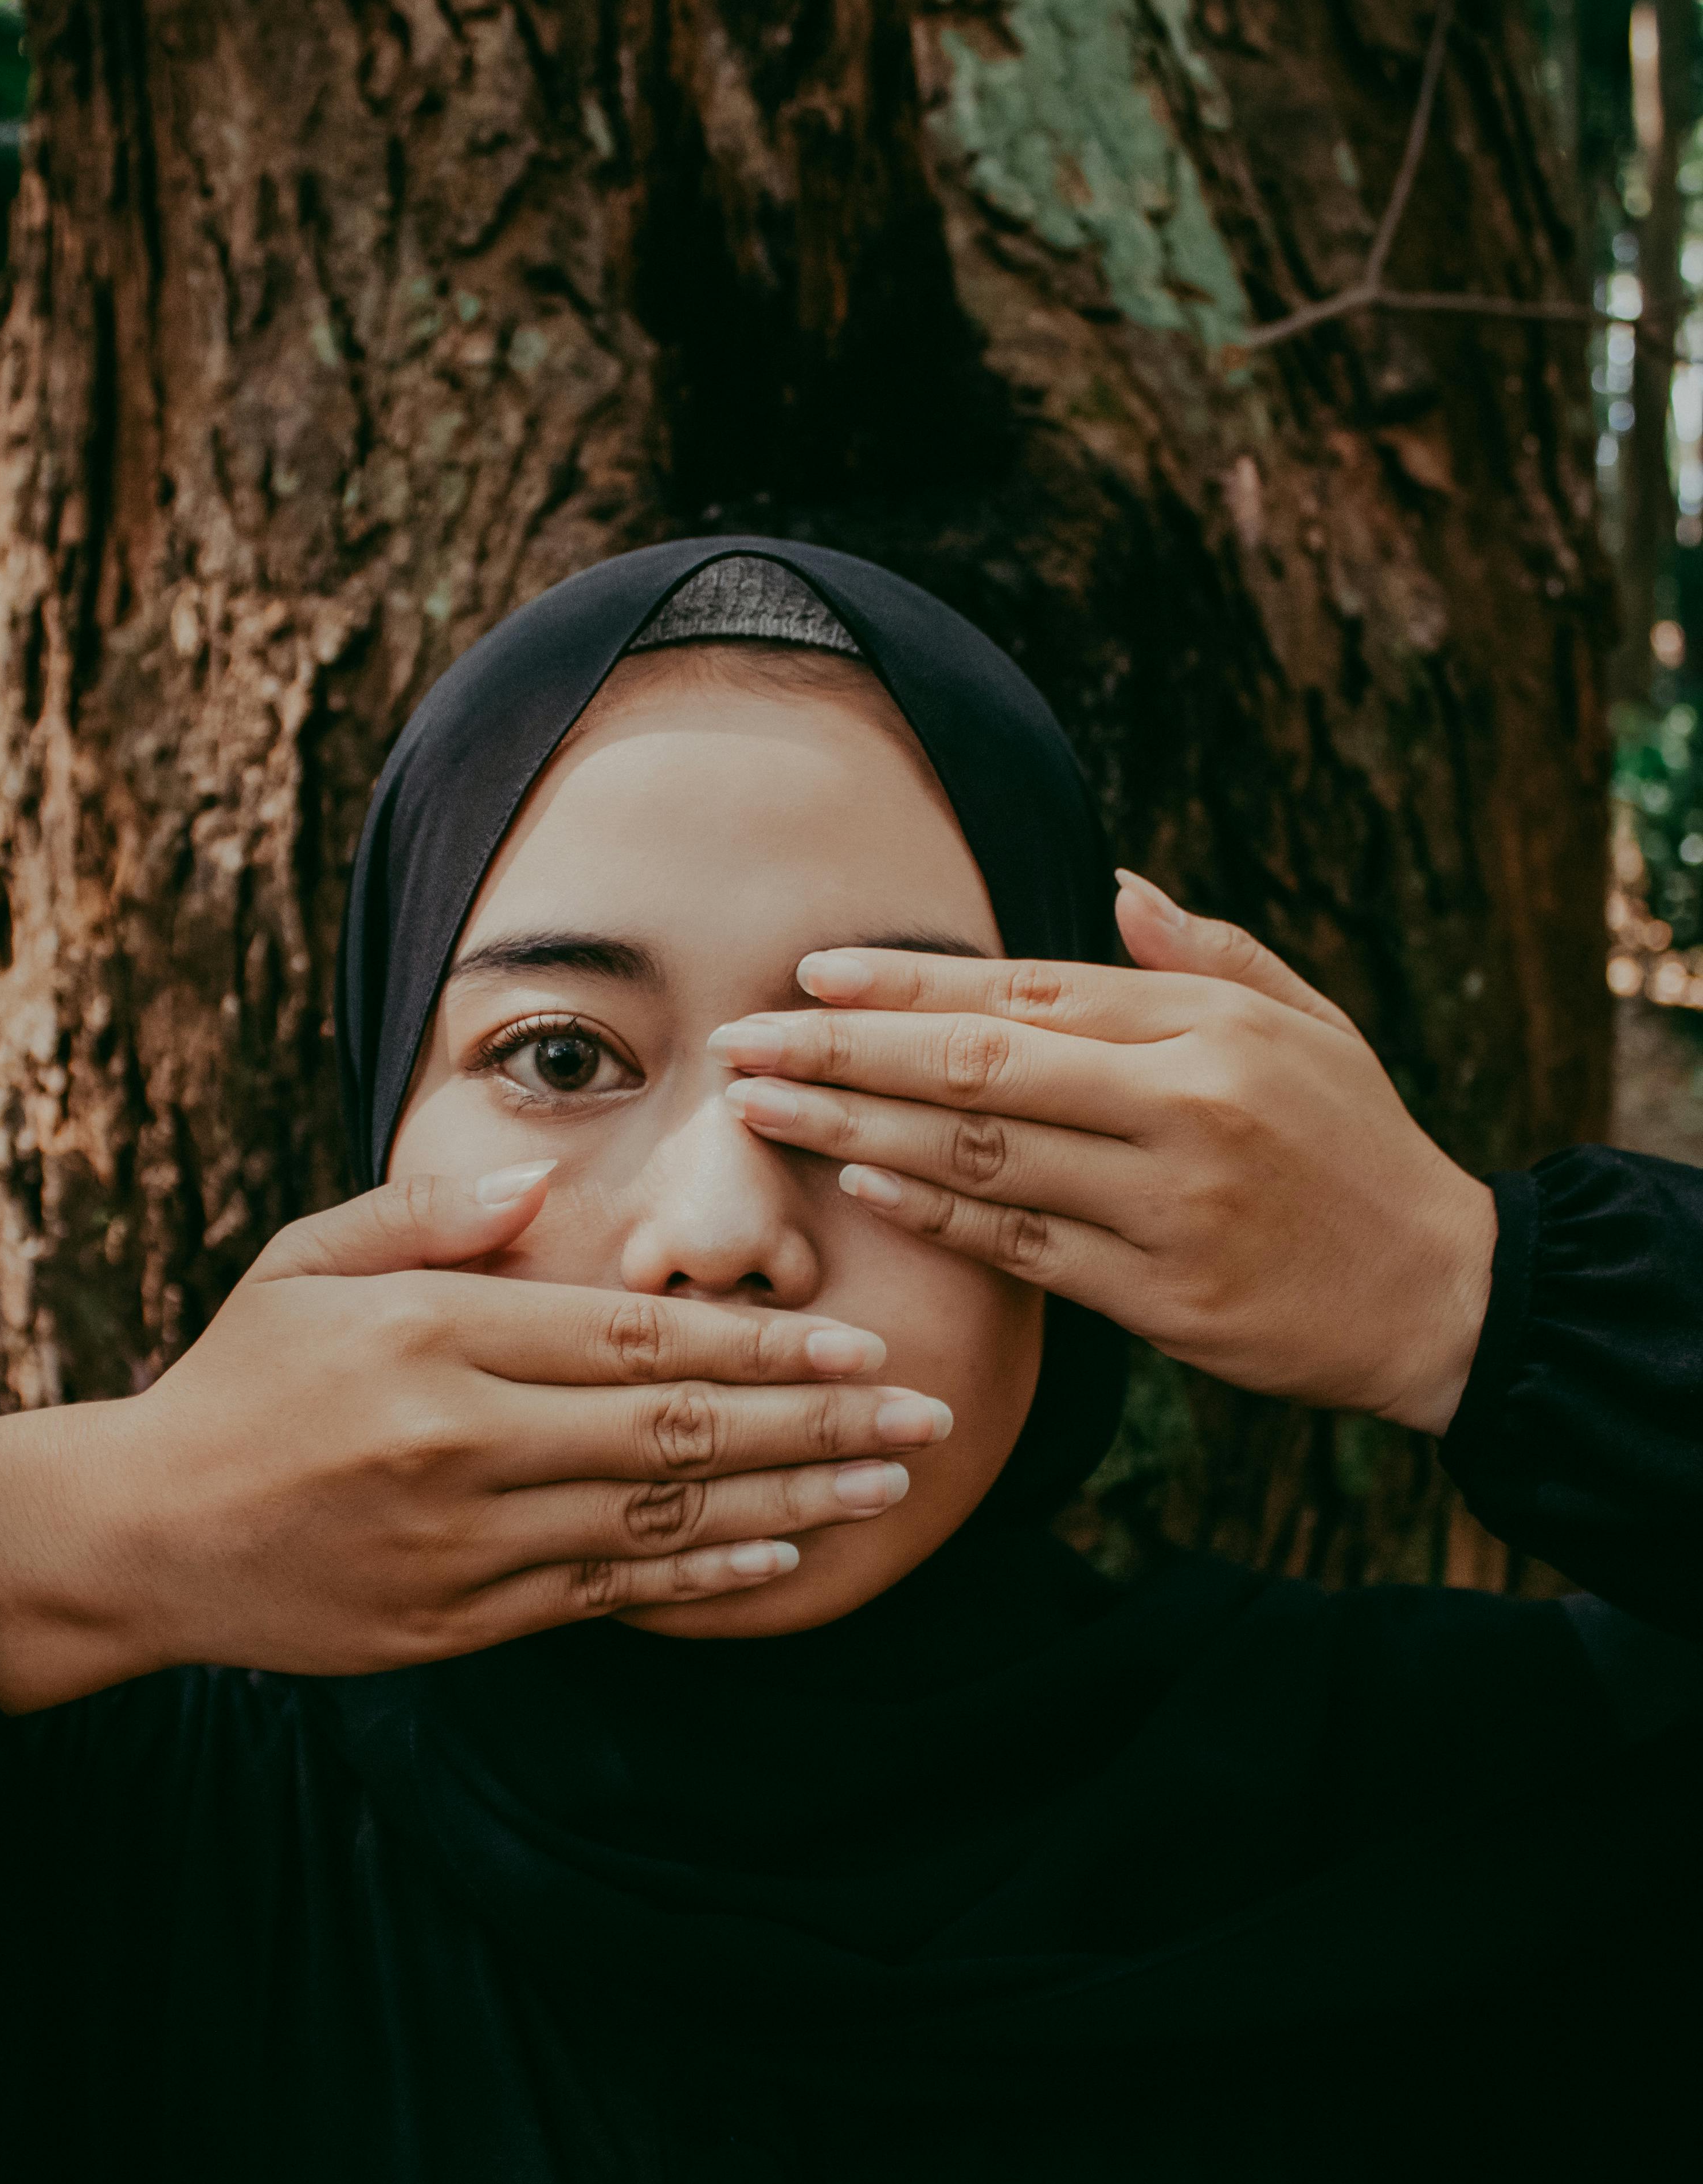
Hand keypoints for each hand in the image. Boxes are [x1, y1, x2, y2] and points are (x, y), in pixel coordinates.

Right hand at [0, 1165, 950, 1711]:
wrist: (142, 1533)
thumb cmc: (239, 1377)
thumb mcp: (306, 1261)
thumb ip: (426, 1219)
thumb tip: (534, 1193)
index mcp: (430, 1337)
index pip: (631, 1338)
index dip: (755, 1344)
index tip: (854, 1339)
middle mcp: (456, 1441)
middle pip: (673, 1432)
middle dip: (813, 1423)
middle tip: (922, 1413)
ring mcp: (460, 1543)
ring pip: (659, 1520)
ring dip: (789, 1502)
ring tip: (887, 1482)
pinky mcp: (455, 1621)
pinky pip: (607, 1595)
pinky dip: (702, 1576)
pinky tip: (782, 1555)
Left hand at [708, 871, 1496, 1436]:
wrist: (1440, 1290)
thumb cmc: (1357, 1143)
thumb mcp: (1305, 1022)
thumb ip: (1204, 952)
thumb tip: (1117, 885)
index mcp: (1204, 1028)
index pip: (1023, 992)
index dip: (907, 984)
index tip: (811, 975)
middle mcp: (1183, 1105)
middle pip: (979, 1066)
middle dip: (846, 1050)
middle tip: (743, 1040)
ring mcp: (1170, 1205)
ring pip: (982, 1158)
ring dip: (858, 1130)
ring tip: (764, 1109)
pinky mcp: (1164, 1298)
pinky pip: (1021, 1248)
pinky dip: (933, 1213)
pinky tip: (859, 1183)